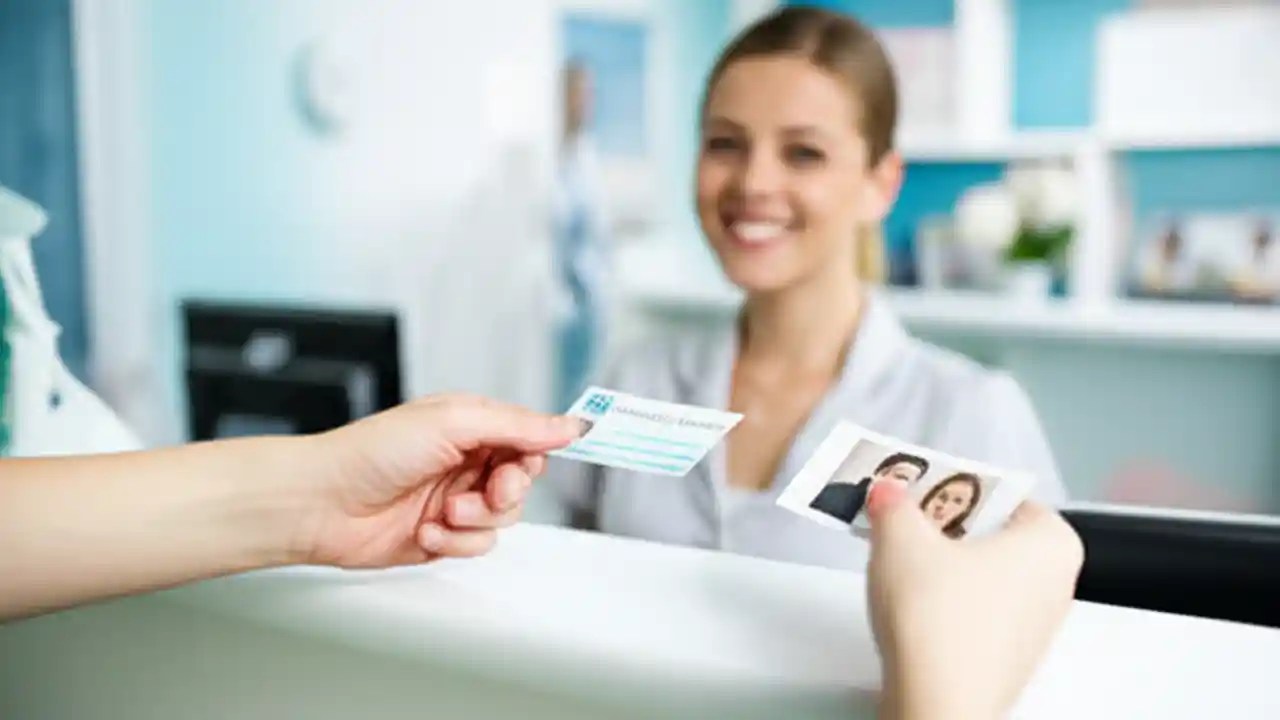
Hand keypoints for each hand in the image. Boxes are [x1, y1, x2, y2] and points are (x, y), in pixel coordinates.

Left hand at [293, 395, 580, 567]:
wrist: (323, 503)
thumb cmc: (371, 452)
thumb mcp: (453, 422)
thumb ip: (516, 426)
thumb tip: (566, 425)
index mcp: (470, 425)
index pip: (526, 436)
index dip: (538, 450)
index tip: (541, 459)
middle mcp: (465, 461)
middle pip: (522, 480)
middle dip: (508, 489)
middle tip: (489, 489)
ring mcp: (455, 500)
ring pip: (504, 517)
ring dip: (476, 517)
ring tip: (443, 511)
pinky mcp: (443, 536)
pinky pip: (478, 544)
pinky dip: (454, 541)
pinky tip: (425, 530)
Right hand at [865, 481, 1083, 719]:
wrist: (937, 706)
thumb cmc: (936, 612)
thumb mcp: (901, 539)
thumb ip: (894, 504)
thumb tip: (888, 489)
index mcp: (1052, 541)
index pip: (998, 493)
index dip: (949, 487)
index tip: (913, 490)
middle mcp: (1059, 583)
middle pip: (991, 535)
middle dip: (943, 527)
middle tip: (900, 521)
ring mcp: (1037, 627)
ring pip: (982, 575)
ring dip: (941, 564)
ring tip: (897, 561)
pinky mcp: (1010, 661)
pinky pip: (976, 612)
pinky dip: (947, 602)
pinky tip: (912, 606)